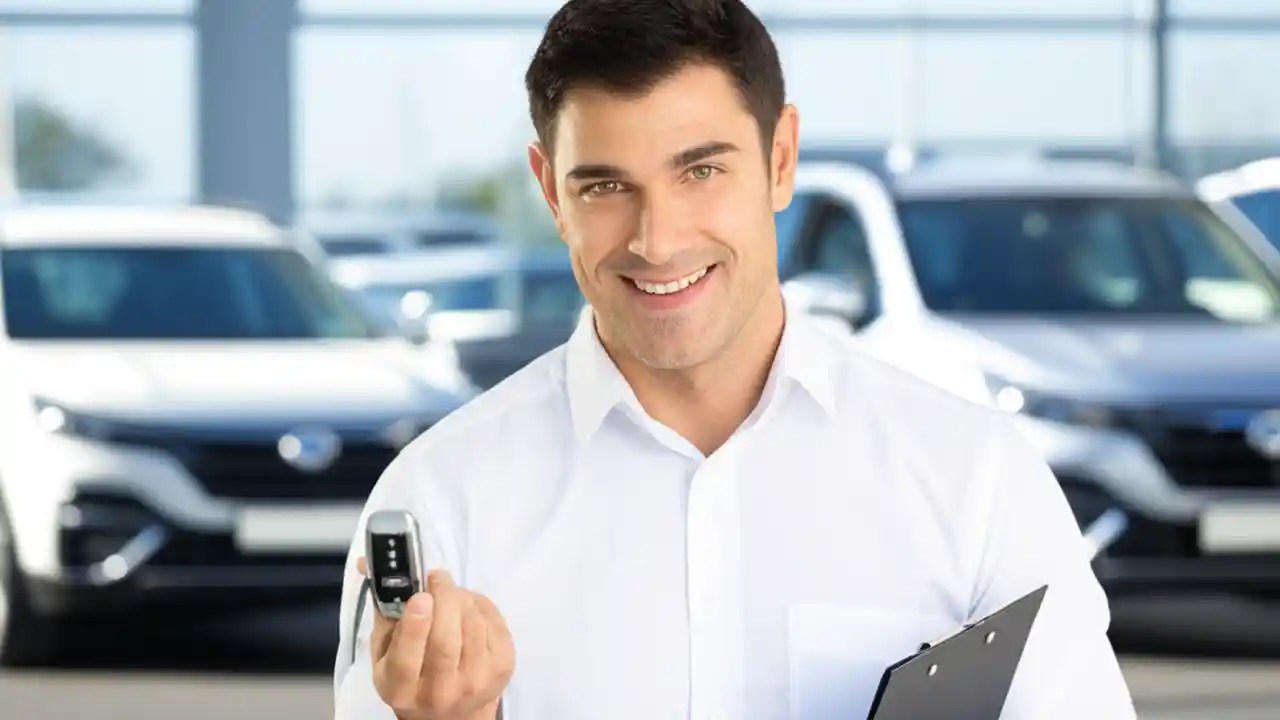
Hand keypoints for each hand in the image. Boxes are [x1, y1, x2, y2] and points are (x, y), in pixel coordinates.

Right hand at [357, 557, 514, 719]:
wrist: (452, 713)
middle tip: (437, 577)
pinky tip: (468, 604)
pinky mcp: (503, 669)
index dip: (415, 626)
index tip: (421, 597)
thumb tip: (366, 562)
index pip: (407, 659)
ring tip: (450, 591)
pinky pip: (494, 623)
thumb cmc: (412, 675)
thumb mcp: (386, 652)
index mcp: (400, 689)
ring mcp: (475, 683)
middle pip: (446, 641)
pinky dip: (480, 604)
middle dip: (444, 599)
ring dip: (461, 597)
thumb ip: (382, 610)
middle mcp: (439, 693)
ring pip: (473, 627)